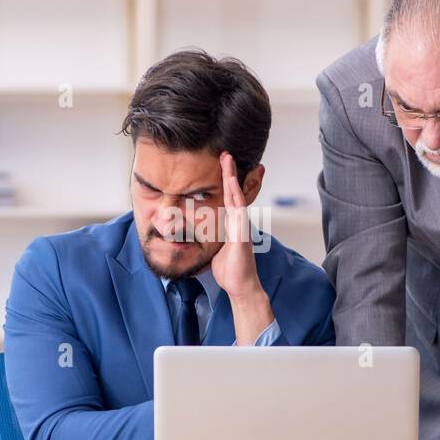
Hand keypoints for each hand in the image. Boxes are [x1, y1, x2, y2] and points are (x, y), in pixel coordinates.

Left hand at [210, 152, 272, 344]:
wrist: (241, 286)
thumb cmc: (230, 270)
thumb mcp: (215, 249)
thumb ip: (211, 238)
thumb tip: (198, 236)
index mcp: (231, 224)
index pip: (227, 197)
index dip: (224, 181)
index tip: (220, 165)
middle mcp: (238, 221)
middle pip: (233, 191)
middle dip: (229, 172)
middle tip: (225, 153)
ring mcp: (241, 225)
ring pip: (236, 195)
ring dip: (232, 177)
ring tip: (228, 159)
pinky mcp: (242, 232)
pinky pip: (238, 210)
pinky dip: (235, 194)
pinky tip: (231, 182)